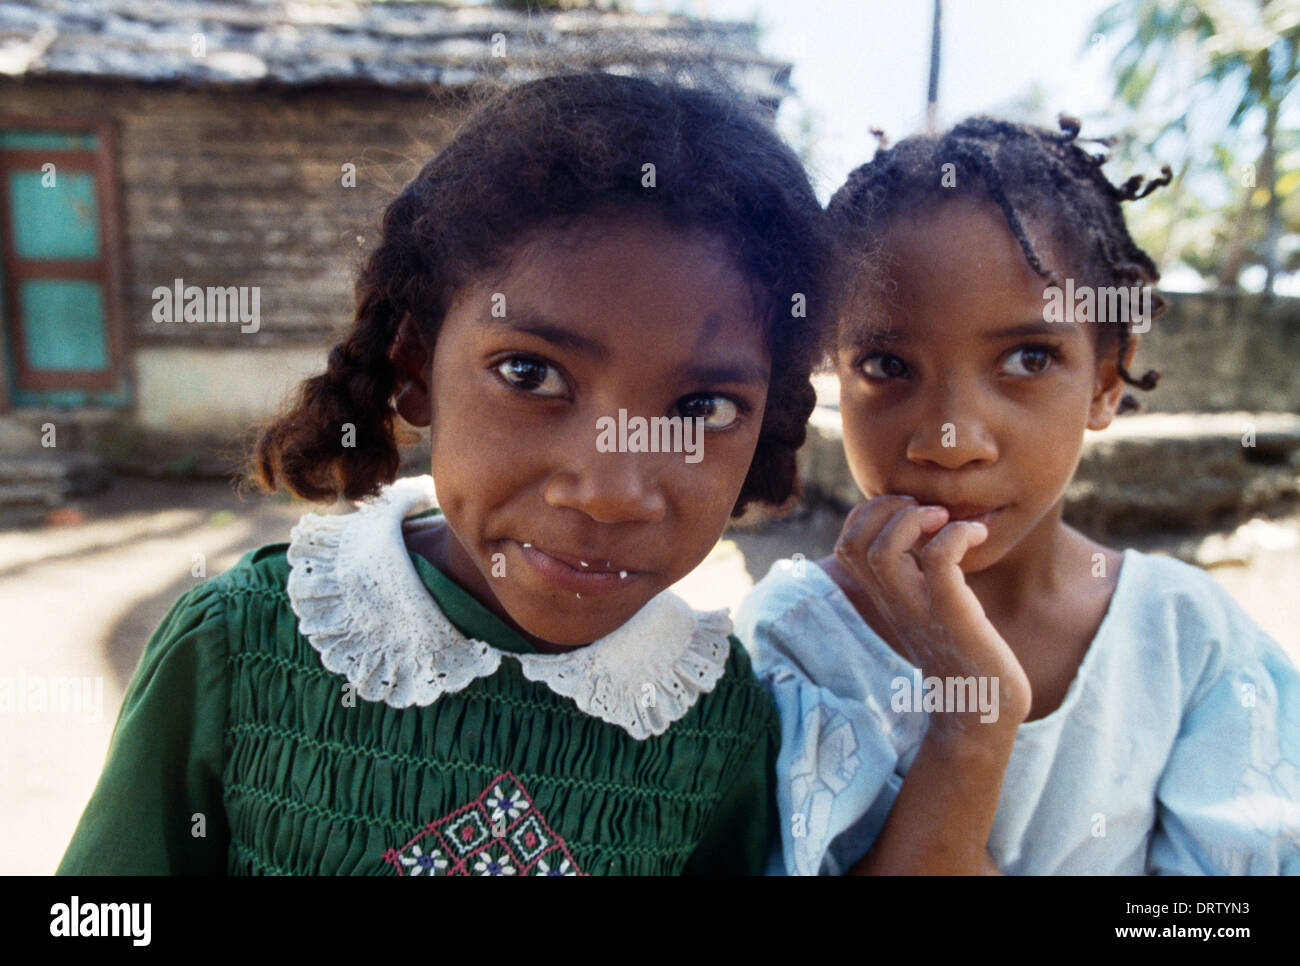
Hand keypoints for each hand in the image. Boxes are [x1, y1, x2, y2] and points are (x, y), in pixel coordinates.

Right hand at [835, 495, 1031, 733]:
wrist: (982, 707)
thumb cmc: (962, 650)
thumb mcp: (928, 604)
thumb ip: (917, 573)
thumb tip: (927, 532)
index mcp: (884, 595)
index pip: (847, 543)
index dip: (871, 513)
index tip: (911, 511)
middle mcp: (892, 601)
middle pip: (853, 543)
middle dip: (886, 508)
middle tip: (928, 511)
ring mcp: (919, 609)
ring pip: (883, 551)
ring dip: (915, 519)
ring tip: (946, 519)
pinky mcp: (952, 614)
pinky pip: (938, 562)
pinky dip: (956, 535)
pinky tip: (977, 534)